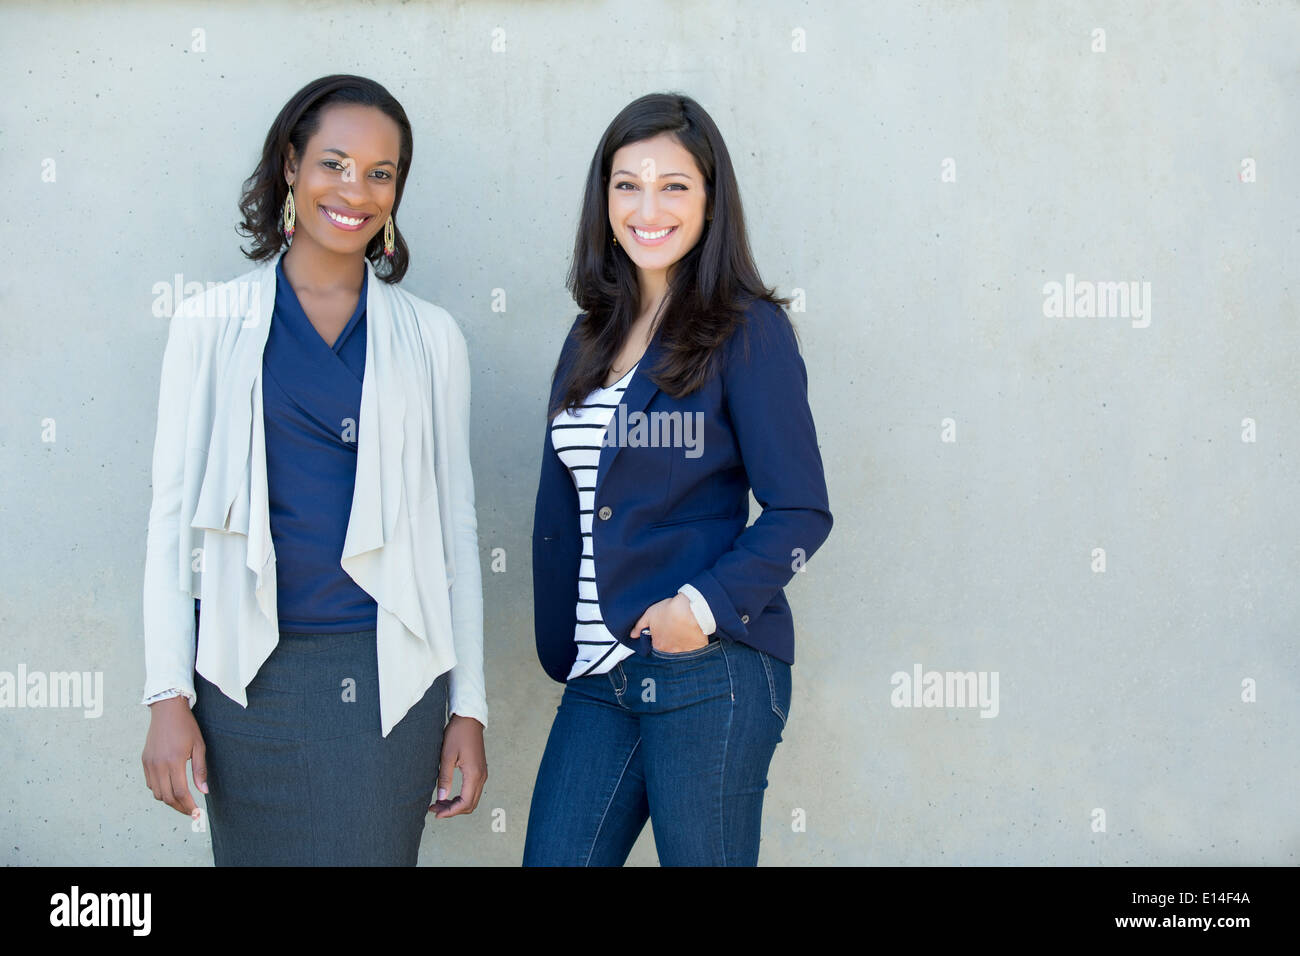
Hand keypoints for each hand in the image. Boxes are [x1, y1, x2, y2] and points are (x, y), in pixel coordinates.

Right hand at [141, 696, 207, 817]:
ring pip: (157, 793)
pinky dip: (160, 790)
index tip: (196, 813)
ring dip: (169, 800)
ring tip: (182, 801)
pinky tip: (171, 787)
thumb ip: (200, 770)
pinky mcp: (145, 761)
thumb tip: (204, 791)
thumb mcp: (199, 746)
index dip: (188, 805)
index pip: (180, 792)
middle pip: (167, 797)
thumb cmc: (186, 727)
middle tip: (190, 811)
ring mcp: (149, 763)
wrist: (167, 711)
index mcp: (174, 761)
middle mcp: (158, 765)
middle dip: (179, 807)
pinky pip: (151, 783)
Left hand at [430, 714, 486, 818]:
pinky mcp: (480, 770)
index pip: (464, 803)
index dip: (450, 812)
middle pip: (470, 804)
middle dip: (452, 810)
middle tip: (434, 808)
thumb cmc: (457, 734)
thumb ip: (445, 778)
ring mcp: (482, 774)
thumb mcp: (447, 756)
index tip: (436, 813)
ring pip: (472, 799)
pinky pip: (472, 791)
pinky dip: (461, 797)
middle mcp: (481, 776)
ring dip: (456, 805)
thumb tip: (441, 799)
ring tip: (438, 803)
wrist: (469, 719)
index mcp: (474, 774)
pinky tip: (448, 795)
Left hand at [631, 594, 708, 652]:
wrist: (691, 609)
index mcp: (657, 644)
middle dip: (669, 644)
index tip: (662, 632)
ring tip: (683, 634)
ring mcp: (684, 652)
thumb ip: (639, 626)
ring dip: (680, 646)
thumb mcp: (649, 614)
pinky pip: (693, 652)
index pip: (655, 647)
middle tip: (673, 633)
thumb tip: (632, 635)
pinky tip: (692, 638)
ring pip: (680, 653)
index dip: (658, 640)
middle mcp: (670, 651)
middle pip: (668, 651)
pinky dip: (692, 647)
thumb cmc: (670, 611)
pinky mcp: (696, 649)